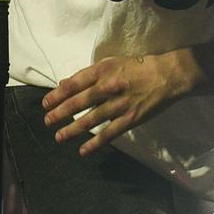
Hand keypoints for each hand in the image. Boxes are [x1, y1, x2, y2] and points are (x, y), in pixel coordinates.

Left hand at [43, 51, 191, 154]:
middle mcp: (108, 87)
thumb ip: (88, 74)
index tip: (46, 103)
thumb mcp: (111, 63)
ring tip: (59, 136)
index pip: (74, 84)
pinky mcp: (130, 119)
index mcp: (103, 70)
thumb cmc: (138, 67)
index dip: (57, 95)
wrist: (167, 75)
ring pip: (90, 119)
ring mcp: (119, 104)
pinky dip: (95, 143)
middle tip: (47, 121)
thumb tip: (64, 83)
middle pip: (78, 102)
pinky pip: (109, 133)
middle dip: (60, 113)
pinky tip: (83, 151)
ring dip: (72, 129)